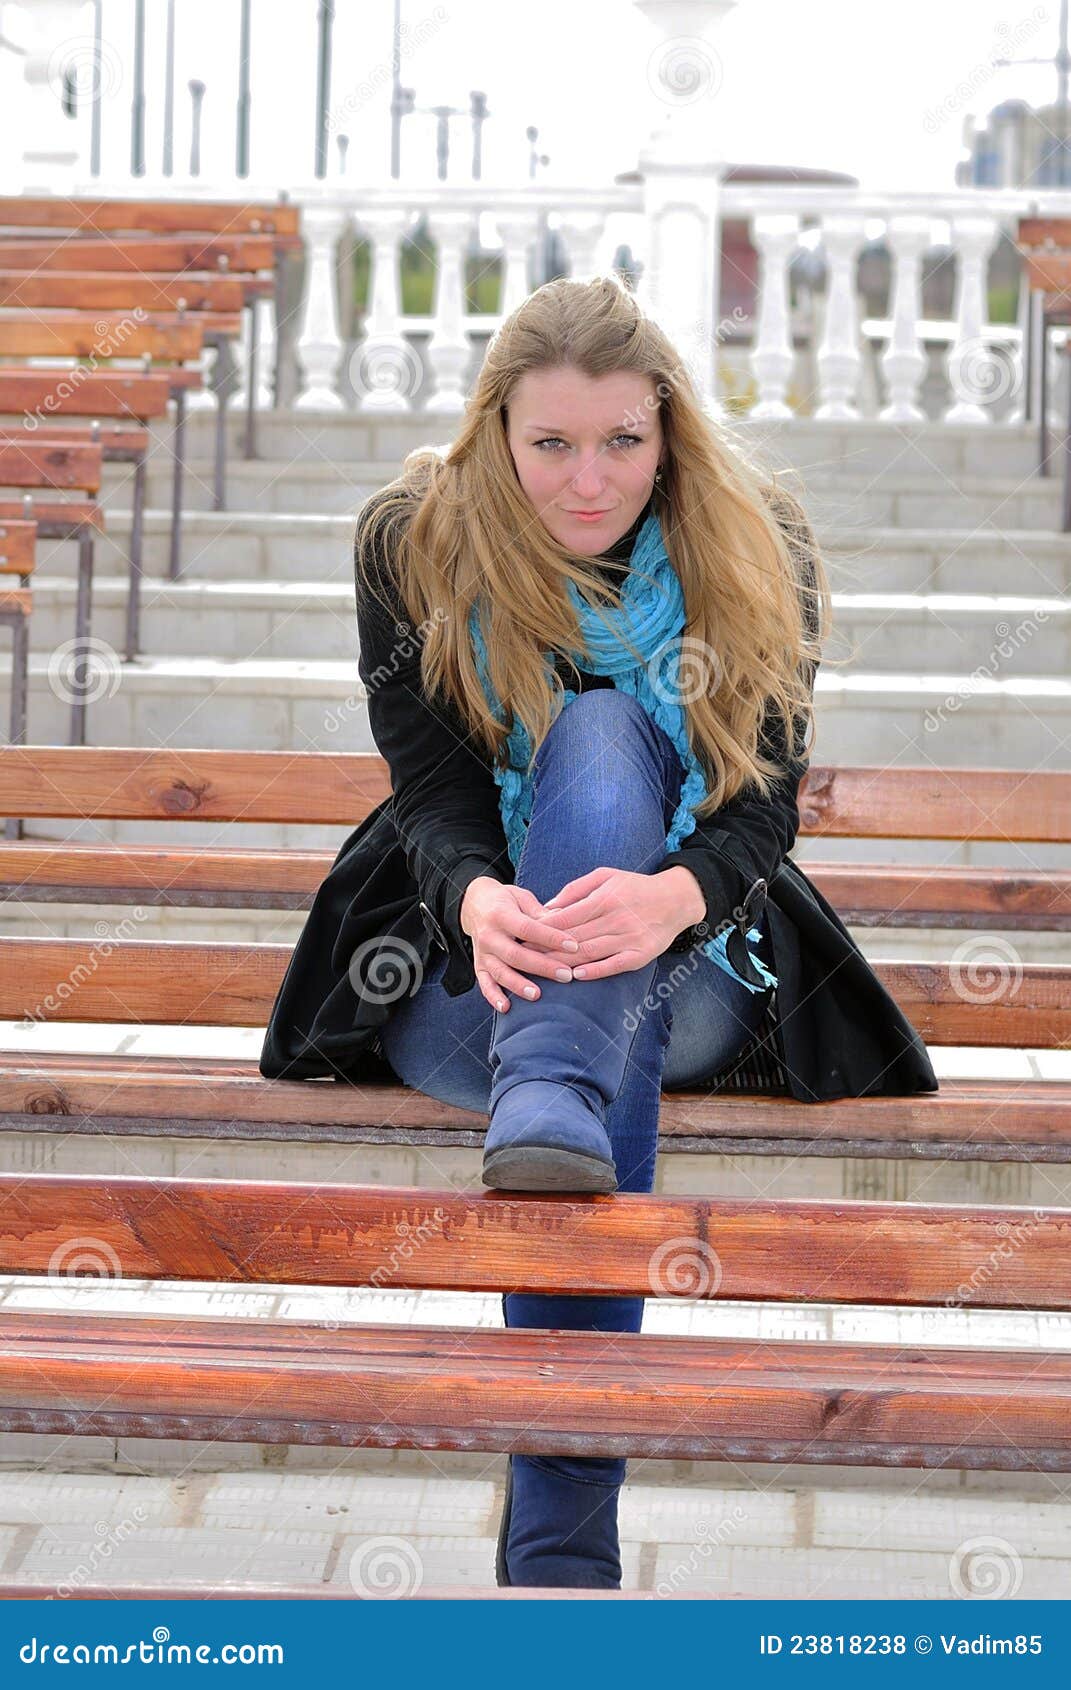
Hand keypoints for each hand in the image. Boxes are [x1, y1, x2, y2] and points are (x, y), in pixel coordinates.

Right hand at [459, 877, 582, 1012]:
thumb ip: (540, 912)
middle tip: (566, 975)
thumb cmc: (505, 901)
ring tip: (538, 995)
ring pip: (500, 972)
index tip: (574, 946)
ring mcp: (482, 953)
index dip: (551, 938)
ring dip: (519, 985)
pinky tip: (506, 1008)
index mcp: (500, 915)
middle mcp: (489, 935)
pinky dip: (493, 997)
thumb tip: (564, 919)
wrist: (474, 904)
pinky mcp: (479, 966)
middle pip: (516, 954)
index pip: (528, 929)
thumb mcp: (521, 898)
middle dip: (542, 966)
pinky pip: (484, 984)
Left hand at [539, 865, 703, 981]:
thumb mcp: (606, 875)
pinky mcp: (640, 955)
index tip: (524, 936)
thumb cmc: (636, 886)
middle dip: (546, 948)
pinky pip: (614, 966)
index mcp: (604, 899)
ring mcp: (629, 939)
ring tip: (542, 969)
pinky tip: (577, 976)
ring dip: (564, 962)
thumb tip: (549, 906)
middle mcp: (615, 919)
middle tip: (525, 956)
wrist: (676, 899)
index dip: (543, 929)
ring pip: (590, 953)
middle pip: (574, 938)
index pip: (566, 917)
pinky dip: (595, 972)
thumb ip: (576, 888)